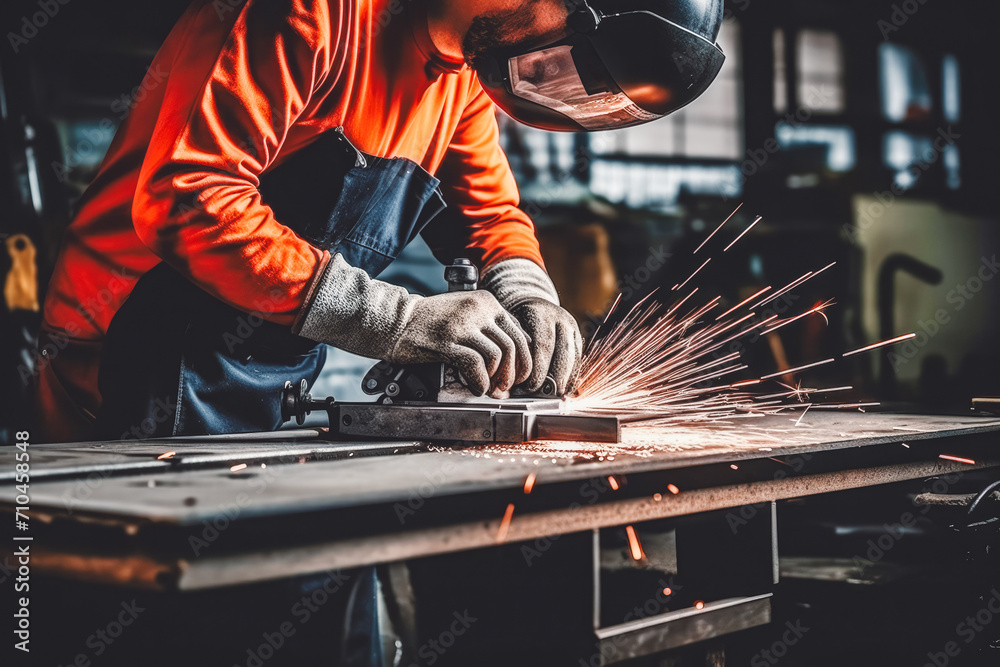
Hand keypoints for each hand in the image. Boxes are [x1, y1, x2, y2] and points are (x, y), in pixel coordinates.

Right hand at [296, 254, 530, 396]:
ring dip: (497, 379)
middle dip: (514, 374)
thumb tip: (512, 361)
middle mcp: (479, 308)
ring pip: (498, 356)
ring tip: (490, 389)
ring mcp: (463, 323)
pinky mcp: (447, 340)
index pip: (520, 334)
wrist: (393, 321)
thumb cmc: (428, 323)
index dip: (523, 361)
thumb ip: (488, 330)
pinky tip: (475, 388)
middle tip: (505, 389)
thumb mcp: (465, 316)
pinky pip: (476, 365)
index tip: (517, 378)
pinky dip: (480, 381)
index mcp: (487, 302)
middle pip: (513, 347)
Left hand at [510, 298, 582, 394]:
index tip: (529, 388)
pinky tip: (562, 389)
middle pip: (563, 354)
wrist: (533, 305)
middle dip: (554, 379)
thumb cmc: (515, 323)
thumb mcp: (510, 330)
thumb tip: (513, 384)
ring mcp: (572, 327)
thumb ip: (514, 353)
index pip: (543, 347)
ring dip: (565, 380)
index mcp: (539, 314)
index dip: (538, 370)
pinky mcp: (579, 336)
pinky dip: (571, 377)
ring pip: (574, 358)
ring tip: (553, 396)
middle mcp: (560, 319)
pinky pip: (578, 360)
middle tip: (542, 395)